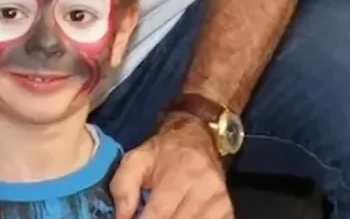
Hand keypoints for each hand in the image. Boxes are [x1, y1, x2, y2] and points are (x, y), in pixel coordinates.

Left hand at [111, 117, 231, 218]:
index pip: (159, 213)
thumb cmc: (163, 153)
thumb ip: (123, 188)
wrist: (197, 138)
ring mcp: (220, 202)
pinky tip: (180, 216)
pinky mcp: (228, 211)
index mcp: (180, 174)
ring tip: (161, 215)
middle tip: (145, 217)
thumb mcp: (135, 160)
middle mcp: (205, 189)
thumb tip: (122, 218)